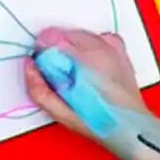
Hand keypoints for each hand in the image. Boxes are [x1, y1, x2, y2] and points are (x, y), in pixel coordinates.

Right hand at [23, 27, 148, 140]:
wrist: (130, 126)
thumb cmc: (98, 121)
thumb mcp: (60, 112)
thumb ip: (38, 88)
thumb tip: (29, 66)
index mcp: (83, 60)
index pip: (51, 37)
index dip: (41, 51)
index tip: (41, 65)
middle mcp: (98, 49)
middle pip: (63, 33)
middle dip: (54, 48)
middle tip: (58, 72)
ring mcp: (110, 47)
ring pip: (79, 33)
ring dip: (70, 45)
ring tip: (74, 68)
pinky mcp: (119, 49)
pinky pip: (98, 37)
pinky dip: (90, 43)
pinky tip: (89, 60)